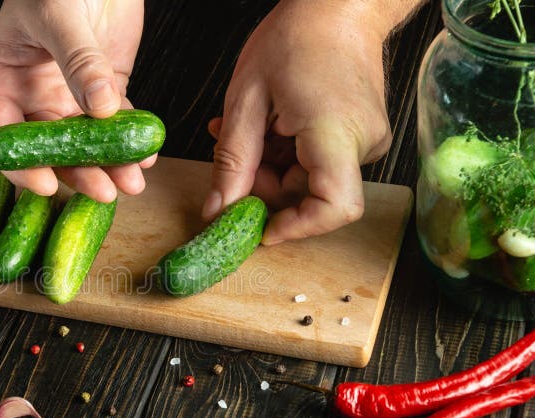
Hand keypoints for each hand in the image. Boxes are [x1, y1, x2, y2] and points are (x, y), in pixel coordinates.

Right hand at [0, 0, 153, 201]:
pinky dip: (130, 142)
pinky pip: (116, 124)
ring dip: (109, 165)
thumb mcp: (59, 14)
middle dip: (77, 172)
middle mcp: (33, 95)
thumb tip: (99, 108)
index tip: (45, 185)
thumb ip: (78, 61)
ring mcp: (69, 96)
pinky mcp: (103, 91)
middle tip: (103, 190)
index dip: (20, 164)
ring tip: (132, 182)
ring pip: (85, 143)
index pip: (2, 133)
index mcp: (3, 78)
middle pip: (50, 148)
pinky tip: (145, 155)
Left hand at [204, 0, 396, 244]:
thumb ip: (232, 161)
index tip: (260, 226)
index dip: (296, 228)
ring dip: (269, 166)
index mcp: (336, 133)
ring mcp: (366, 140)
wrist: (340, 3)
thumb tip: (218, 211)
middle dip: (264, 186)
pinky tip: (265, 127)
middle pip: (310, 195)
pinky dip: (284, 154)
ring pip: (309, 180)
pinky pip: (316, 162)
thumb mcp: (246, 99)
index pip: (333, 208)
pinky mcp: (361, 136)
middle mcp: (362, 143)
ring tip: (244, 129)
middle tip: (232, 156)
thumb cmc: (295, 37)